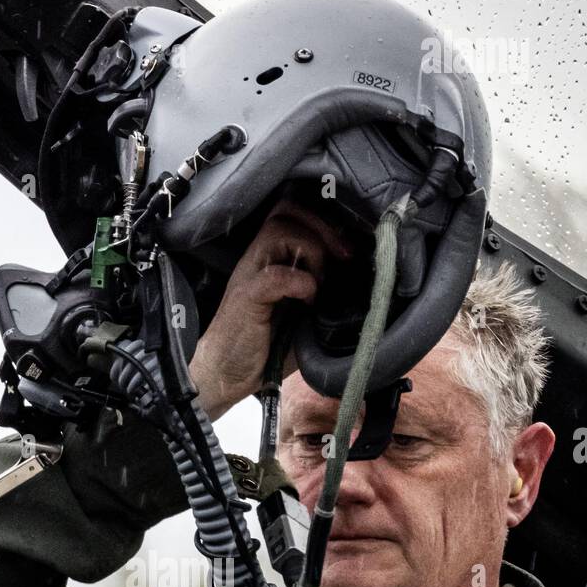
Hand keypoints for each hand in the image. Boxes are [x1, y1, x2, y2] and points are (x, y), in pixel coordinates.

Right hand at [189, 198, 350, 420]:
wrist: (226, 375)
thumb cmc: (264, 349)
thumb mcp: (301, 318)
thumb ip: (323, 296)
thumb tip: (360, 285)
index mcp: (269, 260)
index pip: (292, 214)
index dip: (323, 222)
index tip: (347, 251)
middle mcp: (257, 260)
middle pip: (286, 211)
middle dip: (322, 228)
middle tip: (343, 256)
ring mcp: (249, 275)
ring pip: (279, 231)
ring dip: (310, 251)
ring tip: (319, 284)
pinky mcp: (246, 298)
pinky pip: (274, 274)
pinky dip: (300, 282)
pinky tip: (306, 301)